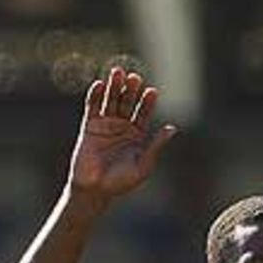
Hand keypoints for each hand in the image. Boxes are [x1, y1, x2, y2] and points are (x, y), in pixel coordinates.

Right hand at [68, 67, 176, 204]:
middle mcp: (121, 127)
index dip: (147, 103)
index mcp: (136, 136)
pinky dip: (95, 95)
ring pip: (111, 101)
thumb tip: (173, 128)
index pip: (143, 114)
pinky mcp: (90, 126)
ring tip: (118, 72)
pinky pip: (92, 107)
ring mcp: (105, 125)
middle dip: (131, 90)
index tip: (152, 92)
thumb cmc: (121, 182)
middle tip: (135, 78)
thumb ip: (155, 145)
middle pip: (127, 103)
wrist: (95, 189)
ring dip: (114, 87)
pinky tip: (100, 84)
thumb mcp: (143, 164)